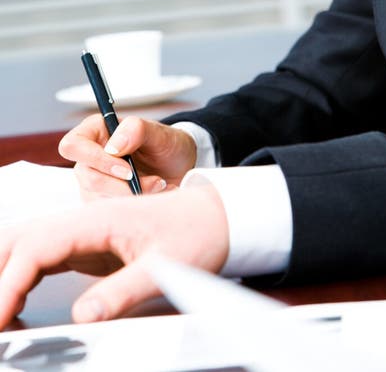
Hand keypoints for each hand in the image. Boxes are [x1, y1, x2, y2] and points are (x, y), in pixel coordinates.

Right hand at [0, 179, 228, 328]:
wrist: (217, 215)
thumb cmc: (196, 234)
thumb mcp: (165, 269)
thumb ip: (123, 292)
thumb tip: (82, 317)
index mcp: (98, 219)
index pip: (38, 246)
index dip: (9, 283)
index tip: (0, 318)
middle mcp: (84, 219)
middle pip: (22, 238)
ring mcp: (83, 229)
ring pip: (28, 243)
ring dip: (5, 272)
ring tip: (2, 314)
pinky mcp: (87, 242)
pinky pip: (42, 254)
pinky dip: (21, 276)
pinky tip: (16, 302)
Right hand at [58, 115, 196, 197]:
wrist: (178, 167)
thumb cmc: (166, 144)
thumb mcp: (158, 133)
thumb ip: (136, 130)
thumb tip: (113, 148)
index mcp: (95, 131)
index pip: (73, 146)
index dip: (95, 159)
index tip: (127, 169)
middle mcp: (89, 156)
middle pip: (87, 178)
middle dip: (122, 186)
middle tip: (156, 182)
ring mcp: (93, 181)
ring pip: (98, 199)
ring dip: (133, 197)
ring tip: (161, 186)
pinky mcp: (101, 201)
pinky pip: (109, 212)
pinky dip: (134, 207)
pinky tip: (155, 196)